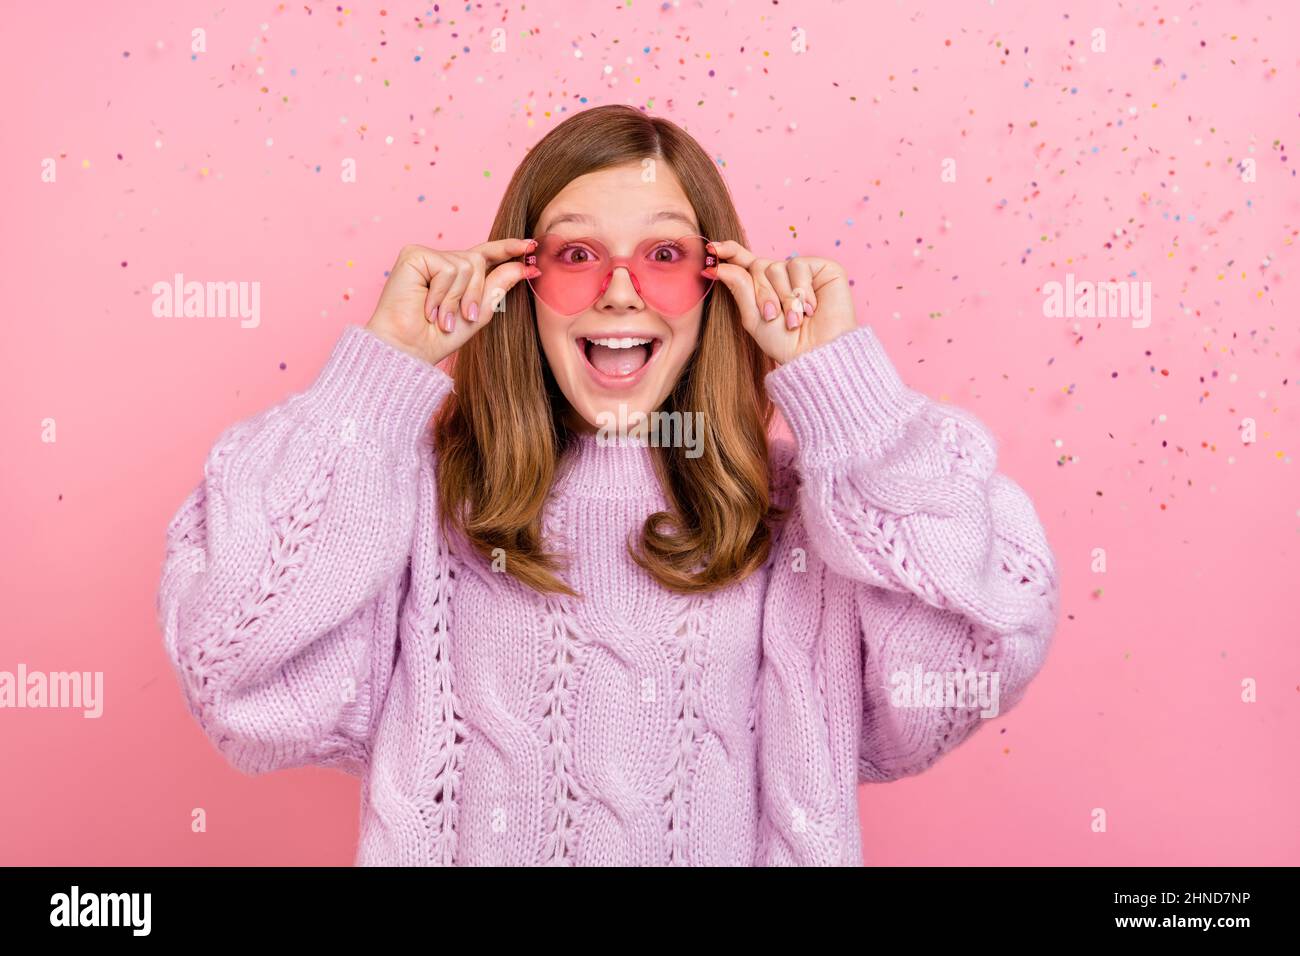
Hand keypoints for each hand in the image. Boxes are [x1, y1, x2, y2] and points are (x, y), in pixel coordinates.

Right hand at [365, 239, 537, 365]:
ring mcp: (428, 256)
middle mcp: (443, 261)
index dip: (508, 249)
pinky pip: (447, 269)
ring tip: (440, 317)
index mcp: (458, 274)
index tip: (532, 246)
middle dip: (475, 293)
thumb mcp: (479, 313)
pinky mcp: (414, 255)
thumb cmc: (439, 337)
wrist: (409, 349)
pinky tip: (427, 309)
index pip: (486, 254)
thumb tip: (525, 266)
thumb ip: (499, 286)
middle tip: (463, 317)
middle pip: (479, 261)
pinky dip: (441, 295)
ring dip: (457, 299)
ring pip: (466, 265)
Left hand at [707, 241, 856, 364]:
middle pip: (757, 266)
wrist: (818, 354)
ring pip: (777, 267)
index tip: (712, 250)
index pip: (744, 262)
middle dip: (762, 294)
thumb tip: (716, 265)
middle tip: (773, 317)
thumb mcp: (754, 318)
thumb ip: (738, 288)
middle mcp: (782, 277)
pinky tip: (811, 309)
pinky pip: (799, 266)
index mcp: (764, 288)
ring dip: (784, 298)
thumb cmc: (787, 344)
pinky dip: (802, 290)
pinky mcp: (823, 269)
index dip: (729, 252)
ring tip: (795, 320)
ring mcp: (802, 272)